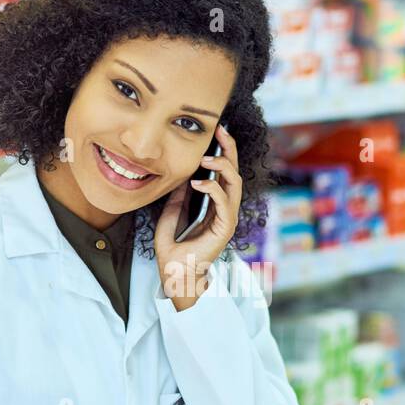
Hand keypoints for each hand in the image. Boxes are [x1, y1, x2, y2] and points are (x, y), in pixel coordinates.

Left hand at [154, 122, 241, 310]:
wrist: (175, 275)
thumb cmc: (173, 251)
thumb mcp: (169, 216)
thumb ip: (177, 198)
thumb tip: (180, 177)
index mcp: (214, 204)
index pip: (223, 172)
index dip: (222, 151)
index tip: (215, 132)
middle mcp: (224, 209)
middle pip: (234, 172)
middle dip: (229, 149)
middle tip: (221, 130)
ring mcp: (226, 218)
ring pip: (234, 183)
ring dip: (223, 166)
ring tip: (207, 158)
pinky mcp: (225, 228)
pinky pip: (225, 202)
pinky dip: (213, 188)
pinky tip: (198, 182)